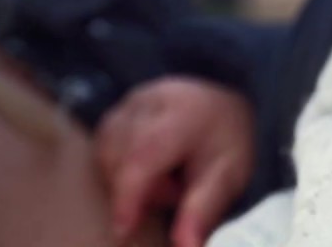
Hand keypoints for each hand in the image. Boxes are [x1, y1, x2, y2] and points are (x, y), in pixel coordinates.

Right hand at [96, 77, 254, 246]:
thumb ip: (203, 210)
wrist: (226, 106)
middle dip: (142, 189)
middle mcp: (152, 99)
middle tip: (177, 190)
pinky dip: (119, 167)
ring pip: (106, 153)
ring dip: (128, 178)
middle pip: (120, 158)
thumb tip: (186, 246)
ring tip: (165, 177)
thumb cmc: (227, 143)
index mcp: (184, 113)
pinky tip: (148, 167)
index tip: (123, 228)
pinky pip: (104, 146)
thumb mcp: (228, 177)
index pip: (143, 155)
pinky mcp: (118, 109)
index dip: (129, 194)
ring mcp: (130, 100)